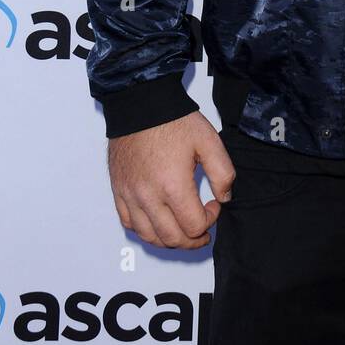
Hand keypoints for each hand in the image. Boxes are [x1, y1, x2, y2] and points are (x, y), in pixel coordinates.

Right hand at [107, 112, 235, 248]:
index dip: (210, 221)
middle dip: (192, 239)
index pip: (194, 226)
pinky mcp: (119, 191)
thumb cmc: (173, 121)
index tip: (214, 205)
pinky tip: (158, 221)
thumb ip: (223, 172)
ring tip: (182, 230)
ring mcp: (130, 195)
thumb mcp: (209, 141)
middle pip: (172, 238)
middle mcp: (148, 196)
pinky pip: (129, 224)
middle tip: (203, 229)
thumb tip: (224, 198)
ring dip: (169, 239)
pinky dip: (146, 230)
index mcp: (173, 185)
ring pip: (149, 237)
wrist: (141, 105)